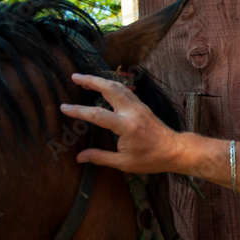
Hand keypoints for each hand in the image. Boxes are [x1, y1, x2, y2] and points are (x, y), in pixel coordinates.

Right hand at [60, 73, 179, 173]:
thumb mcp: (124, 162)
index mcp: (126, 126)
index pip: (97, 115)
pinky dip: (111, 85)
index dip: (79, 110)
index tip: (63, 107)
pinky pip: (124, 91)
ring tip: (84, 79)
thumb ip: (101, 157)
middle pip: (109, 88)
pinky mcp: (142, 106)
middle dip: (90, 80)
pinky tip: (104, 86)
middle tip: (74, 76)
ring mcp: (138, 106)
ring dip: (100, 80)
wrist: (175, 150)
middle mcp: (132, 111)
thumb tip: (79, 158)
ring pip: (118, 86)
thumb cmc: (151, 159)